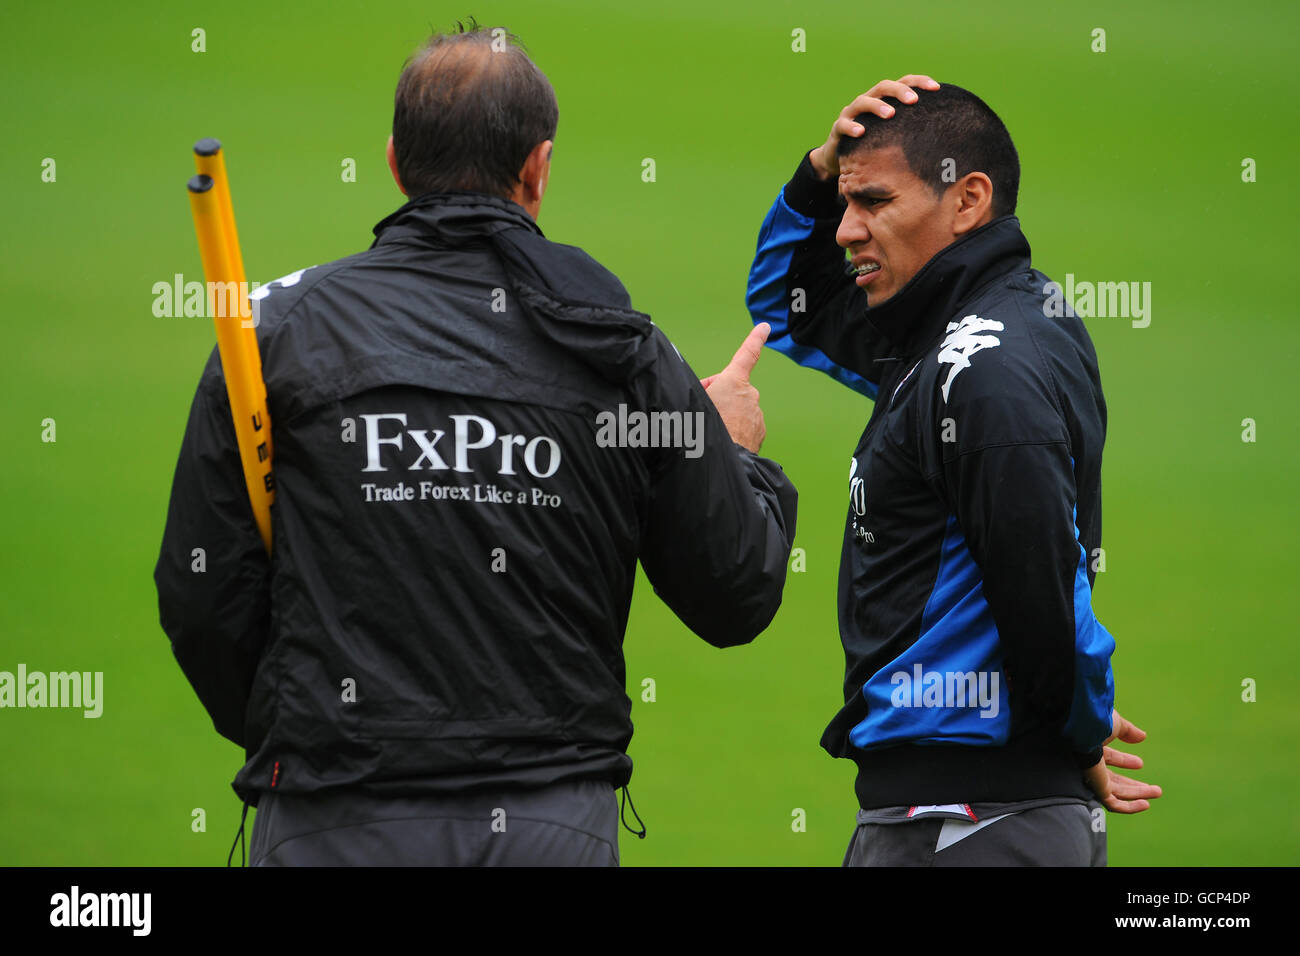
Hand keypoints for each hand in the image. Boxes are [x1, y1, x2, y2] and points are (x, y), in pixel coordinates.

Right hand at [701, 323, 768, 452]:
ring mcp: (757, 414)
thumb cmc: (706, 430)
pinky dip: (734, 429)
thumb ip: (700, 392)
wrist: (727, 460)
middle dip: (717, 396)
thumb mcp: (695, 403)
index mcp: (734, 381)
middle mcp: (750, 395)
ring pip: (737, 409)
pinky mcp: (759, 431)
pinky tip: (723, 438)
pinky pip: (744, 425)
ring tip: (712, 428)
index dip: (754, 339)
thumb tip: (704, 394)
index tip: (764, 327)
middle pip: (730, 389)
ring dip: (725, 414)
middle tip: (701, 411)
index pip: (746, 354)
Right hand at [808, 75, 940, 180]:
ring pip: (863, 102)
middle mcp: (868, 101)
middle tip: (914, 100)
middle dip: (899, 91)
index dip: (919, 82)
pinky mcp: (838, 129)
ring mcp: (852, 113)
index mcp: (884, 99)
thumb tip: (945, 133)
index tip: (936, 87)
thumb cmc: (875, 145)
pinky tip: (861, 132)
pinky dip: (852, 126)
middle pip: (883, 87)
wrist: (840, 158)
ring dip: (878, 106)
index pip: (903, 83)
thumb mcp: (894, 135)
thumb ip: (912, 128)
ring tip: (890, 114)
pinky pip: (843, 124)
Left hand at [1084, 709, 1162, 813]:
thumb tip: (1142, 736)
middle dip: (1132, 783)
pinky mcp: (1097, 788)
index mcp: (1090, 746)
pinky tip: (1146, 804)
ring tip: (1157, 792)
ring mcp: (1093, 777)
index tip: (1140, 764)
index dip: (1124, 761)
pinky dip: (1129, 807)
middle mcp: (1088, 763)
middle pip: (1112, 779)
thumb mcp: (1115, 724)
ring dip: (1138, 794)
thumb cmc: (1096, 721)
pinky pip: (1113, 804)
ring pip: (1116, 792)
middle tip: (1150, 787)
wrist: (1084, 728)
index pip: (1107, 758)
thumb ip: (1128, 731)